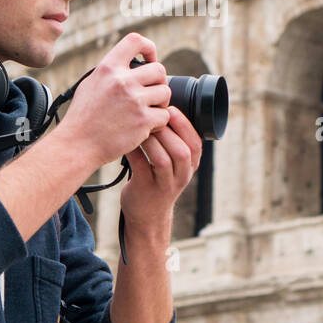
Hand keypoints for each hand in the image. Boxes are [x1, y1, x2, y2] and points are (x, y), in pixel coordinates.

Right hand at [56, 32, 170, 168]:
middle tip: (151, 94)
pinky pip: (164, 115)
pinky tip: (146, 127)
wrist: (78, 145)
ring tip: (148, 111)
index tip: (149, 59)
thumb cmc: (82, 117)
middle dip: (158, 82)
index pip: (135, 41)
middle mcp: (122, 81)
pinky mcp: (143, 121)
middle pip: (159, 69)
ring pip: (165, 92)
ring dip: (160, 103)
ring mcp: (134, 100)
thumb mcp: (91, 84)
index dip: (148, 47)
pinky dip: (159, 122)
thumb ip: (111, 72)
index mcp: (108, 68)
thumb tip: (129, 63)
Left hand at [119, 105, 202, 239]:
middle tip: (153, 115)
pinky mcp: (146, 190)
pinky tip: (127, 141)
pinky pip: (141, 167)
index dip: (185, 125)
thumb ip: (173, 142)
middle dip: (168, 131)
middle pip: (183, 151)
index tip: (171, 109)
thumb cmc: (158, 179)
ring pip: (163, 160)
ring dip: (151, 141)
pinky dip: (134, 151)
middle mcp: (181, 176)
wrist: (147, 215)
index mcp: (190, 166)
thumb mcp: (174, 164)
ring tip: (139, 127)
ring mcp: (164, 185)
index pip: (196, 143)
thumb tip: (162, 107)